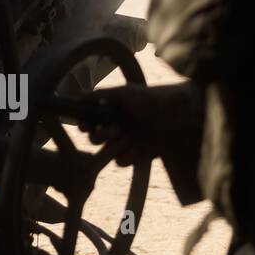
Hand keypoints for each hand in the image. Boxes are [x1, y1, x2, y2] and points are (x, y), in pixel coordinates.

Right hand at [77, 81, 202, 166]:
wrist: (175, 114)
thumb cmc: (150, 99)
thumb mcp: (124, 92)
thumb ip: (100, 95)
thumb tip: (79, 96)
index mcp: (108, 113)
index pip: (87, 122)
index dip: (83, 125)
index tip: (86, 126)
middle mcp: (113, 128)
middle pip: (93, 139)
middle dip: (101, 135)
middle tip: (115, 130)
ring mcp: (123, 143)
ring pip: (104, 152)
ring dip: (113, 146)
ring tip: (128, 139)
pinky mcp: (135, 155)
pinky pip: (120, 161)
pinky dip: (126, 156)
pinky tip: (137, 148)